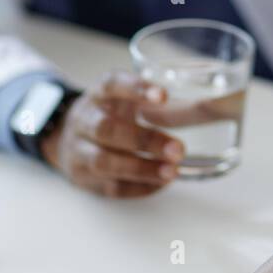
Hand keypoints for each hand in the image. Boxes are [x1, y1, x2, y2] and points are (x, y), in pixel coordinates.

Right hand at [39, 72, 184, 198]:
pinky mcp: (83, 178)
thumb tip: (208, 102)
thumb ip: (154, 100)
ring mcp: (78, 151)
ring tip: (172, 172)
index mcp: (98, 94)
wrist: (65, 138)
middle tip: (179, 149)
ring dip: (141, 168)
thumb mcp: (125, 98)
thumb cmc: (110, 114)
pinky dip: (139, 187)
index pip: (112, 84)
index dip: (135, 89)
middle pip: (107, 129)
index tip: (163, 96)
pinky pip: (110, 187)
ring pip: (104, 162)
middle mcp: (83, 120)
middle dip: (145, 140)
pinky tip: (161, 183)